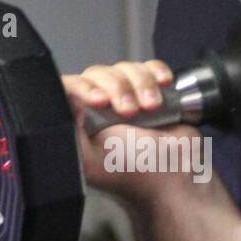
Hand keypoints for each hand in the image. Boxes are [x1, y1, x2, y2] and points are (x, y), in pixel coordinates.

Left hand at [62, 59, 209, 207]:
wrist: (174, 174)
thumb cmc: (133, 173)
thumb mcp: (88, 160)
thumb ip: (69, 132)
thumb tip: (66, 98)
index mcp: (80, 122)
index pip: (71, 88)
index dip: (85, 87)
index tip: (101, 101)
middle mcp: (99, 109)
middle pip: (98, 74)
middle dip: (117, 88)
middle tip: (130, 112)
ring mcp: (126, 97)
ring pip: (124, 68)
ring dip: (141, 84)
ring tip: (151, 108)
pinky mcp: (152, 90)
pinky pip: (149, 66)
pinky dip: (156, 73)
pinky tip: (163, 87)